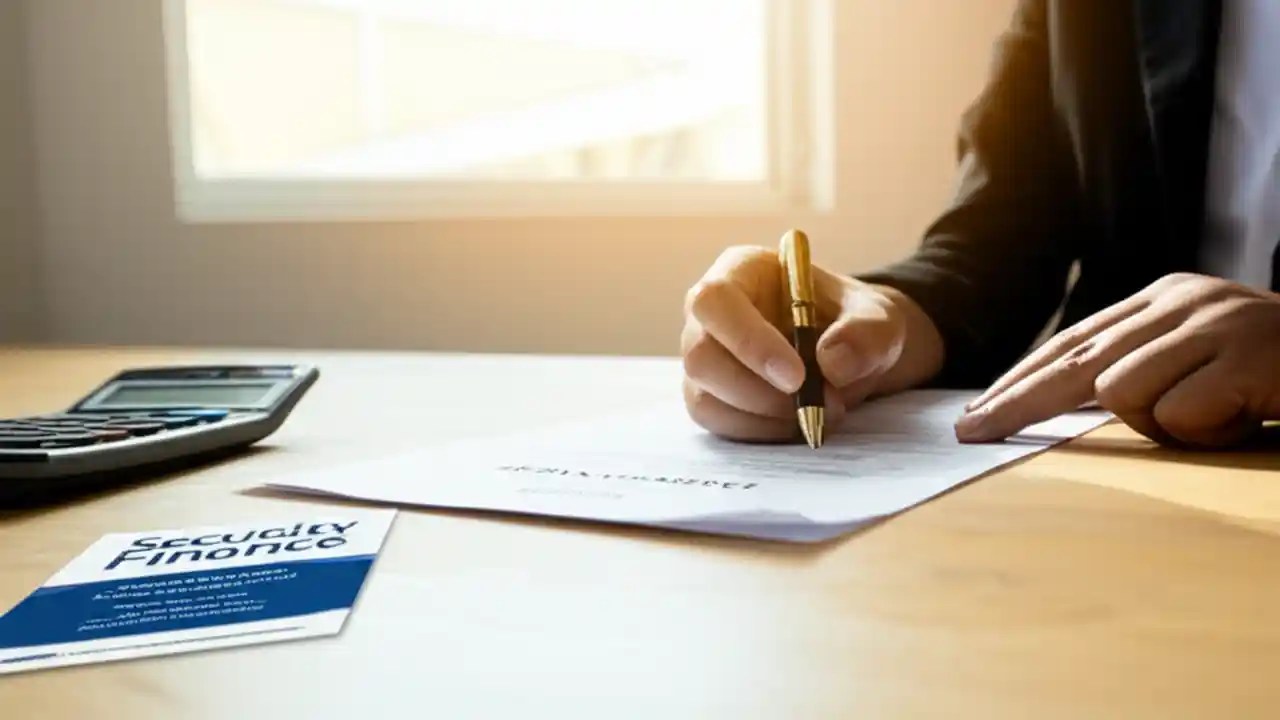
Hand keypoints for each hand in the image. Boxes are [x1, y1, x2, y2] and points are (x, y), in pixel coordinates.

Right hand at [681, 245, 942, 441]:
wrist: (853, 354)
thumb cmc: (855, 322)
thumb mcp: (879, 318)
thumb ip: (866, 333)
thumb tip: (832, 362)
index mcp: (742, 271)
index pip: (716, 300)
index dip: (747, 340)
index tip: (796, 376)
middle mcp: (711, 314)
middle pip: (700, 356)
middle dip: (759, 392)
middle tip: (818, 405)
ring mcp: (705, 357)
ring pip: (704, 397)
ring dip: (764, 417)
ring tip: (818, 413)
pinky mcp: (711, 396)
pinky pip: (717, 422)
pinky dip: (759, 432)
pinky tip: (795, 422)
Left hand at [956, 273, 1279, 446]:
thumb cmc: (1271, 373)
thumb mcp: (1197, 360)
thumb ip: (1139, 369)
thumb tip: (1056, 401)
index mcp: (1160, 299)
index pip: (1069, 344)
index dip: (1016, 382)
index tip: (973, 417)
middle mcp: (1180, 302)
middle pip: (1071, 364)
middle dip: (1014, 404)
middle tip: (968, 436)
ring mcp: (1214, 324)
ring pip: (1122, 394)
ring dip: (1164, 426)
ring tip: (1221, 415)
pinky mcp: (1245, 354)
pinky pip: (1178, 415)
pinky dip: (1206, 432)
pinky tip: (1245, 416)